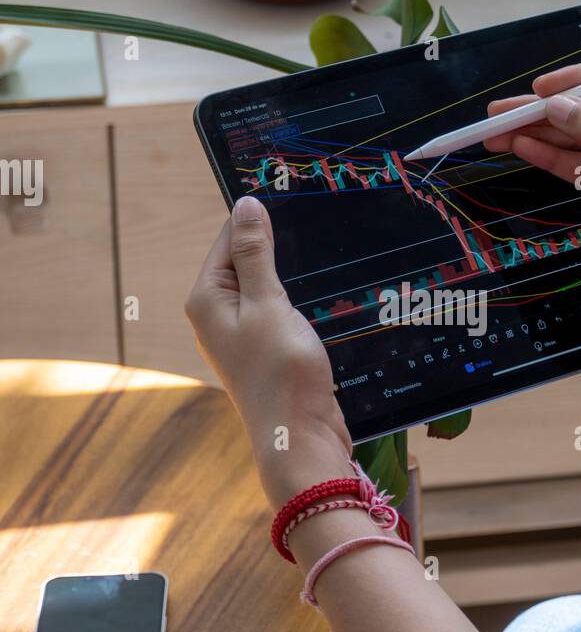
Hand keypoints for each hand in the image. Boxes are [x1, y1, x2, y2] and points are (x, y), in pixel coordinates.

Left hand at [185, 196, 351, 510]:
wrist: (300, 438)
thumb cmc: (282, 374)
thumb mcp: (269, 304)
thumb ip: (256, 254)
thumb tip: (245, 206)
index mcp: (207, 299)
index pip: (227, 238)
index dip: (258, 218)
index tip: (289, 194)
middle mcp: (217, 315)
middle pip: (245, 260)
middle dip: (277, 246)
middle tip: (313, 224)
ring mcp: (241, 335)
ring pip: (266, 286)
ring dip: (291, 275)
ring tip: (322, 260)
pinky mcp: (266, 350)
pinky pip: (278, 310)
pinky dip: (297, 300)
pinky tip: (321, 297)